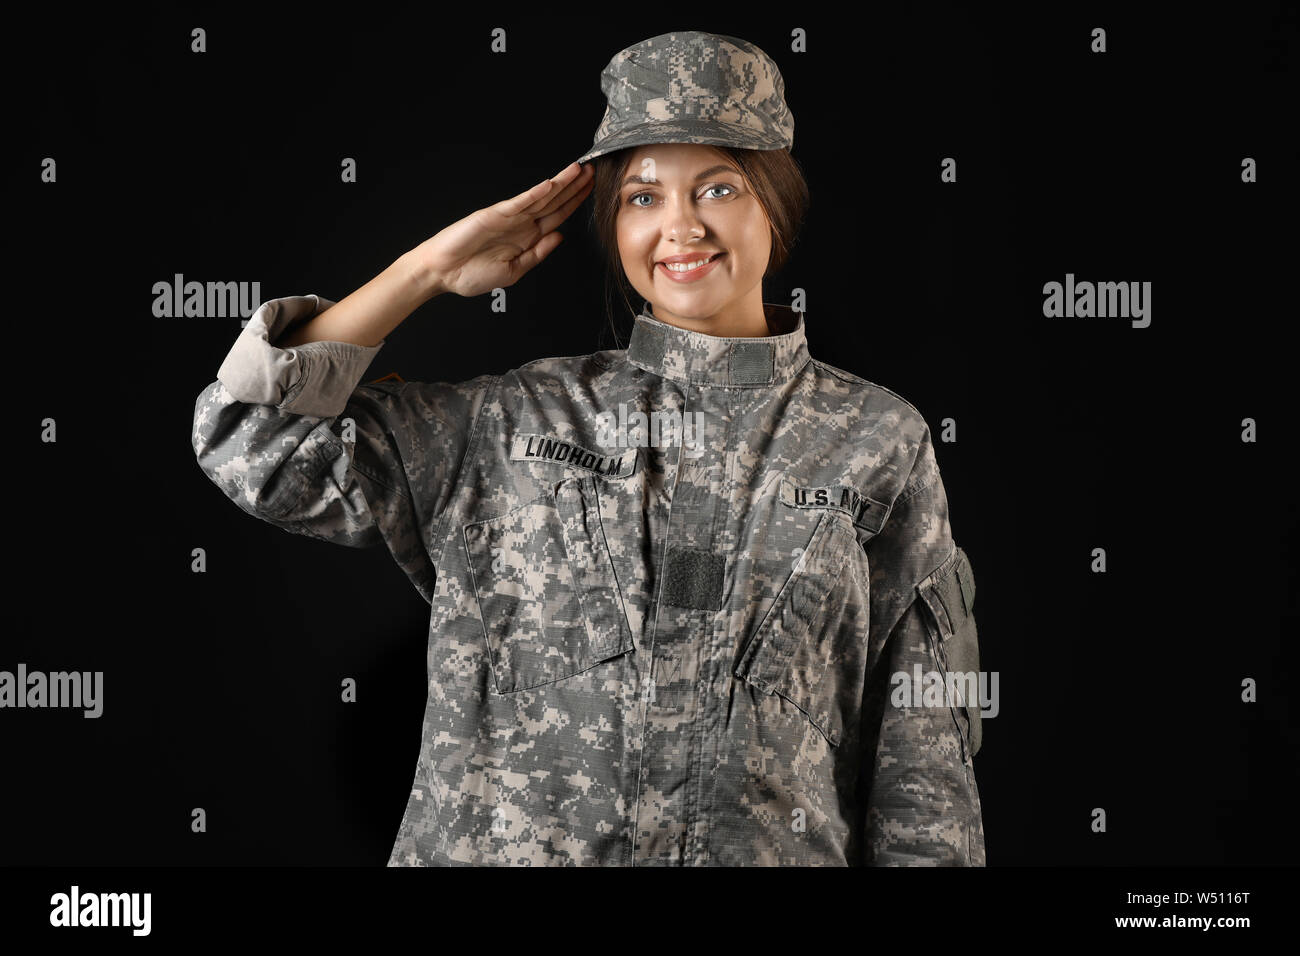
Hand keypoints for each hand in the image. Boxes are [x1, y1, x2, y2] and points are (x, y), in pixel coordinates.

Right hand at [413, 161, 594, 297]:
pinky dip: (535, 194)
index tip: (592, 191)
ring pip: (541, 197)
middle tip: (593, 171)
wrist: (443, 273)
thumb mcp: (514, 271)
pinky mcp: (494, 215)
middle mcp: (521, 224)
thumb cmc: (471, 274)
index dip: (575, 203)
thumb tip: (560, 237)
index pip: (557, 216)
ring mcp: (509, 217)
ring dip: (561, 184)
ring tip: (578, 170)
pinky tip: (550, 185)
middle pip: (554, 202)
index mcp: (527, 238)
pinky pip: (519, 203)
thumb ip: (538, 253)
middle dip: (575, 187)